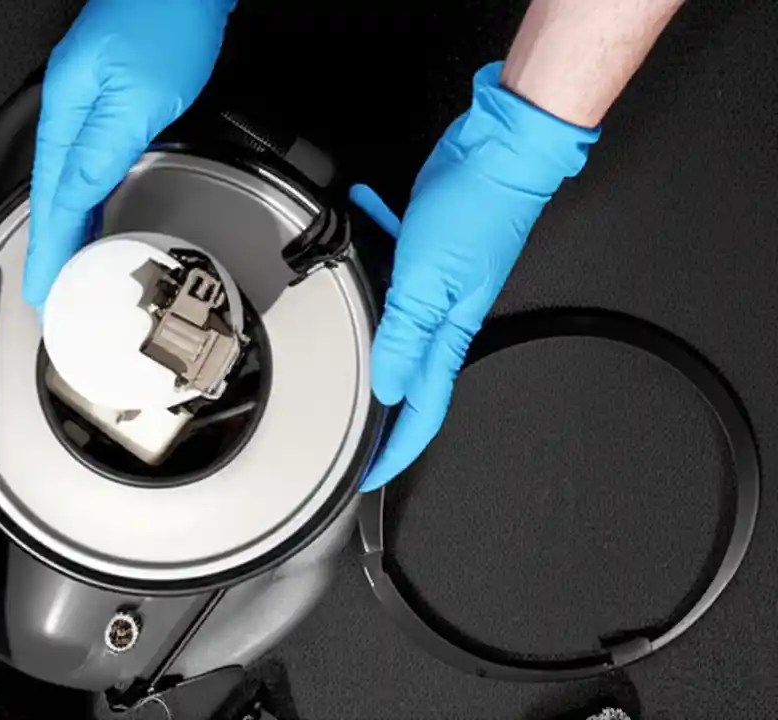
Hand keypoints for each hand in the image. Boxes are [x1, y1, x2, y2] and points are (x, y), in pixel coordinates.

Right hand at [24, 0, 236, 305]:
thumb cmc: (165, 20)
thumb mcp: (135, 100)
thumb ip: (101, 154)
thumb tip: (75, 202)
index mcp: (66, 112)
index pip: (53, 199)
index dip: (50, 247)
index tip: (42, 286)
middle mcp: (71, 107)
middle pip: (53, 191)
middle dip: (50, 242)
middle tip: (47, 285)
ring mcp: (90, 99)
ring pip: (71, 176)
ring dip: (68, 221)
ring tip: (67, 262)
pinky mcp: (115, 94)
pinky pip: (91, 158)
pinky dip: (88, 192)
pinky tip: (96, 206)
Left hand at [356, 62, 599, 490]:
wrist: (503, 149)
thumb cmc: (477, 211)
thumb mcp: (426, 282)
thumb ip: (404, 336)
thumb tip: (386, 388)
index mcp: (446, 334)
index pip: (422, 410)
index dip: (395, 450)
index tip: (367, 477)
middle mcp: (443, 315)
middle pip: (406, 375)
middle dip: (376, 406)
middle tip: (342, 427)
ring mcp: (436, 281)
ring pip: (394, 322)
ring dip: (366, 330)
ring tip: (333, 342)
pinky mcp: (427, 246)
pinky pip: (390, 261)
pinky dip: (368, 248)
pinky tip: (349, 230)